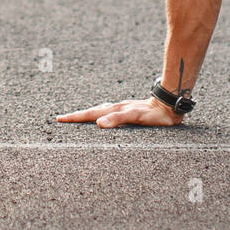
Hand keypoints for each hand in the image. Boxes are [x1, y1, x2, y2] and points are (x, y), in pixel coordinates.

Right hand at [57, 95, 183, 127]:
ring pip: (100, 112)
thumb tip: (98, 124)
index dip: (75, 117)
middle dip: (77, 116)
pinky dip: (101, 115)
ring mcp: (122, 109)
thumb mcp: (135, 116)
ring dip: (88, 115)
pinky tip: (104, 118)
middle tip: (62, 118)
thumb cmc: (154, 114)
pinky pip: (109, 113)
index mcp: (114, 110)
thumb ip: (117, 119)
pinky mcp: (129, 111)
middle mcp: (116, 108)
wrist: (169, 106)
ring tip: (79, 118)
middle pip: (92, 112)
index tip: (60, 119)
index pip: (90, 114)